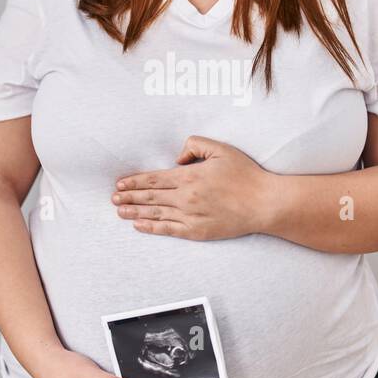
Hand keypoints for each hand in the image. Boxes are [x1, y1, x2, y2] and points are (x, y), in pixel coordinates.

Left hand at [113, 135, 275, 240]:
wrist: (263, 203)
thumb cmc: (245, 175)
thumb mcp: (221, 149)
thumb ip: (195, 145)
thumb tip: (178, 157)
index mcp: (189, 176)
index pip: (154, 179)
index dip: (135, 181)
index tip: (120, 182)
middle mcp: (186, 197)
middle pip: (150, 197)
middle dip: (129, 196)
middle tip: (113, 197)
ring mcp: (190, 216)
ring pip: (155, 213)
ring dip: (134, 212)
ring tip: (119, 211)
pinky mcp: (197, 231)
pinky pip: (168, 229)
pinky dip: (151, 227)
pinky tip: (139, 225)